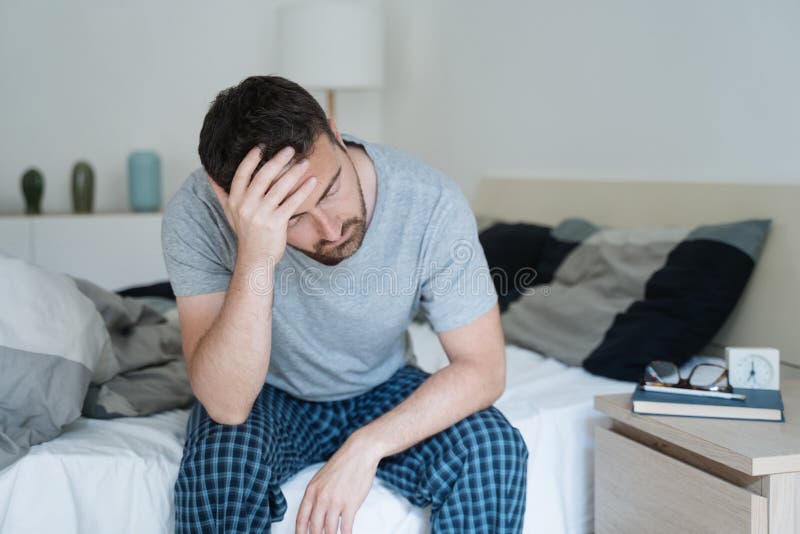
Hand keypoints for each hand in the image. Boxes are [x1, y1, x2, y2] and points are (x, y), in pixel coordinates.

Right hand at [208, 145, 316, 263]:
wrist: (255, 258)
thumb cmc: (245, 233)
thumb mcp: (229, 212)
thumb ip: (221, 192)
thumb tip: (208, 174)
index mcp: (235, 200)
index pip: (242, 174)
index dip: (251, 158)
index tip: (262, 146)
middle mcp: (246, 206)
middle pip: (263, 176)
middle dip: (277, 160)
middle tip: (290, 149)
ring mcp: (261, 215)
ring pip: (279, 187)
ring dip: (293, 173)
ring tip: (304, 162)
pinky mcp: (275, 223)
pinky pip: (291, 202)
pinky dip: (303, 191)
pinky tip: (312, 181)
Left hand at [295, 435, 382, 533]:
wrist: (359, 452)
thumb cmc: (342, 464)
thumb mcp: (322, 478)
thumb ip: (316, 494)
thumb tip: (313, 513)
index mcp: (311, 490)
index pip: (301, 519)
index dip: (300, 533)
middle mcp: (321, 497)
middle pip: (314, 528)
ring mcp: (335, 501)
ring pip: (329, 530)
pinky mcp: (350, 504)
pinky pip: (346, 527)